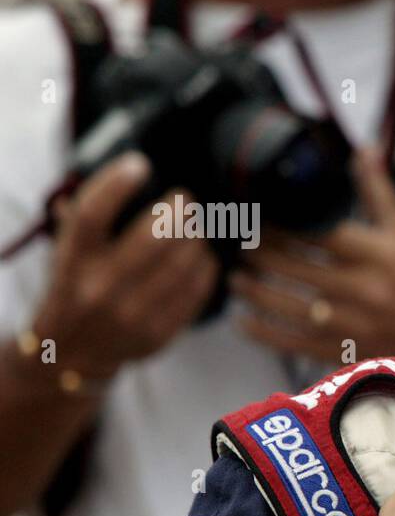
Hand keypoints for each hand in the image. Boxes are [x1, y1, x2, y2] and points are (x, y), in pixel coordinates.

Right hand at [31, 152, 219, 382]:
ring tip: (196, 228)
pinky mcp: (158, 334)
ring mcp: (131, 315)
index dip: (117, 184)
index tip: (140, 164)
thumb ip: (88, 215)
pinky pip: (196, 291)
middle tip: (186, 200)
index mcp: (73, 260)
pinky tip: (202, 256)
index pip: (92, 216)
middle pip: (154, 237)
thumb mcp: (68, 250)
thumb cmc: (77, 284)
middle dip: (179, 210)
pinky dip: (206, 267)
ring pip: (183, 263)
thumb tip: (130, 170)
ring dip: (197, 237)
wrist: (74, 350)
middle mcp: (100, 288)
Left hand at [230, 147, 394, 363]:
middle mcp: (360, 288)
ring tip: (235, 278)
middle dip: (259, 253)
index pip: (316, 233)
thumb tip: (365, 148)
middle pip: (294, 267)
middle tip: (238, 243)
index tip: (257, 212)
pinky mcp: (343, 350)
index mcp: (375, 254)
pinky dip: (263, 332)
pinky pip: (292, 342)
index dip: (281, 223)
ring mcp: (350, 322)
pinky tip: (243, 321)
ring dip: (253, 291)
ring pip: (286, 304)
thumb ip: (376, 191)